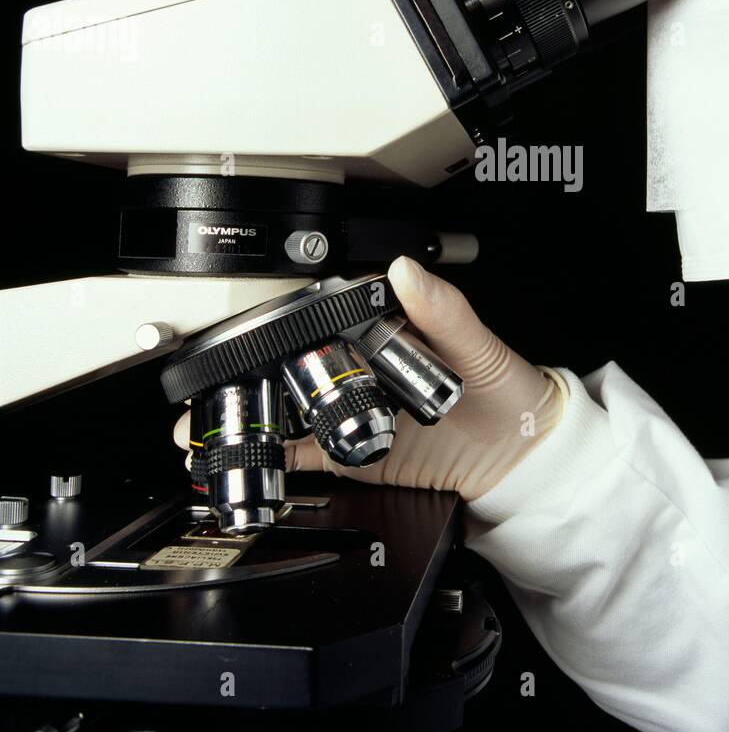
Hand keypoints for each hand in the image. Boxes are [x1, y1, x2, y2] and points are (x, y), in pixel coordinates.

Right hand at [172, 256, 566, 501]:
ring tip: (202, 427)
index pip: (322, 318)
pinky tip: (245, 458)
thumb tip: (405, 271)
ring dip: (246, 415)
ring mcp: (354, 411)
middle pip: (292, 366)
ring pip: (288, 410)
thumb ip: (442, 311)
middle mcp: (360, 367)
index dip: (277, 321)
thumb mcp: (478, 348)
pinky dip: (273, 458)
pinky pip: (306, 456)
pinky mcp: (356, 454)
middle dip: (243, 373)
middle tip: (204, 382)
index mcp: (384, 329)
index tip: (240, 325)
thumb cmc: (508, 392)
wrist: (524, 460)